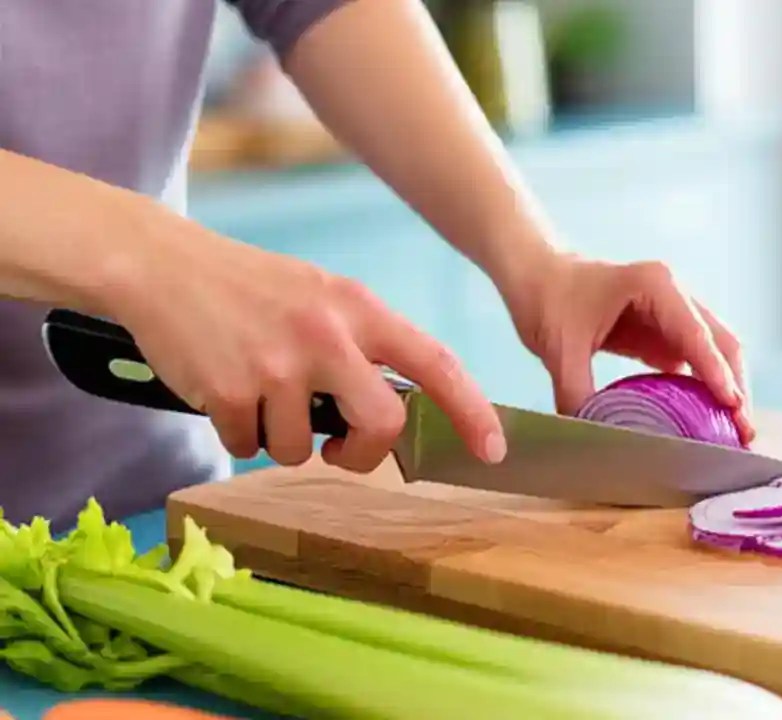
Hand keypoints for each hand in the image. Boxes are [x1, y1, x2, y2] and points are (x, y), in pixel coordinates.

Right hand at [105, 221, 504, 471]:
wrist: (161, 263)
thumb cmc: (249, 288)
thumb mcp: (321, 297)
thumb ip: (362, 345)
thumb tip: (396, 410)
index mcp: (358, 308)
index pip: (435, 363)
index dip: (472, 409)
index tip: (493, 446)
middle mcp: (326, 334)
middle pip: (381, 424)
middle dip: (363, 452)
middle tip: (339, 447)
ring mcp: (277, 363)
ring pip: (301, 448)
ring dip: (280, 438)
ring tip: (259, 393)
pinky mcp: (228, 389)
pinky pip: (246, 446)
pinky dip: (236, 432)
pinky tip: (224, 391)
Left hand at [503, 252, 754, 443]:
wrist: (536, 272)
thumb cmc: (547, 295)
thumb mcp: (558, 346)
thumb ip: (576, 392)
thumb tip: (592, 437)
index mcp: (655, 285)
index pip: (695, 334)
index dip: (716, 372)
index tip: (733, 406)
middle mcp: (675, 294)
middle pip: (722, 342)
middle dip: (736, 386)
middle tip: (743, 431)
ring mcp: (674, 312)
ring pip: (715, 352)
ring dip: (727, 389)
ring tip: (734, 432)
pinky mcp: (664, 331)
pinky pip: (693, 362)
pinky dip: (704, 390)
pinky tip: (706, 420)